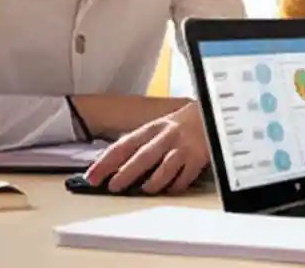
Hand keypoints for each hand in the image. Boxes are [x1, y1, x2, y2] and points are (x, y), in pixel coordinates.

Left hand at [84, 102, 209, 194]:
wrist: (213, 115)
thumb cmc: (181, 125)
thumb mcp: (158, 128)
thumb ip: (140, 144)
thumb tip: (114, 167)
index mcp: (152, 128)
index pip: (123, 145)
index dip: (105, 162)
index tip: (91, 176)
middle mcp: (166, 136)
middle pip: (142, 157)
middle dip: (125, 173)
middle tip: (113, 186)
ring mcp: (183, 147)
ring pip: (164, 169)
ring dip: (152, 183)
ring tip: (145, 189)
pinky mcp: (198, 158)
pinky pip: (184, 178)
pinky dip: (175, 186)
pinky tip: (169, 189)